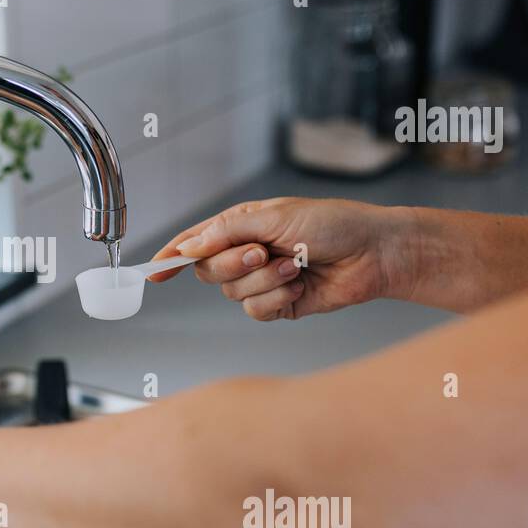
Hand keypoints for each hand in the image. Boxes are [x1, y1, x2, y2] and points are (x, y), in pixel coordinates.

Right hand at [151, 197, 413, 320]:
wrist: (374, 253)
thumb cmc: (333, 223)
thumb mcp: (274, 216)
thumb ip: (227, 231)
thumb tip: (190, 245)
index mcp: (241, 227)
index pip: (195, 242)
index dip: (172, 255)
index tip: (153, 270)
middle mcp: (247, 254)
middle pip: (209, 271)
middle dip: (233, 264)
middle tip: (262, 252)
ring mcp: (262, 281)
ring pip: (234, 294)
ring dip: (265, 281)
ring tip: (295, 266)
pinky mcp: (279, 305)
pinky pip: (256, 311)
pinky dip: (277, 299)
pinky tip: (300, 286)